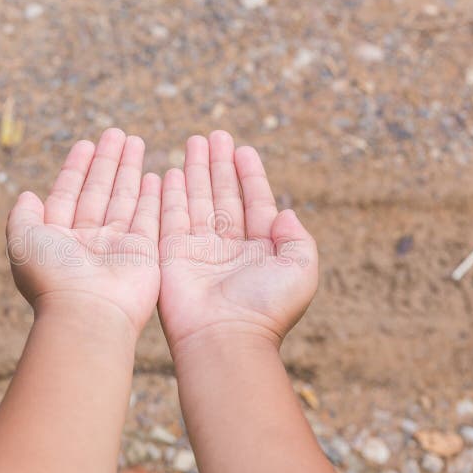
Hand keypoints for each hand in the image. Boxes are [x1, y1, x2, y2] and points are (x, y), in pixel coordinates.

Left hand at [6, 128, 160, 332]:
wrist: (88, 313)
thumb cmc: (52, 279)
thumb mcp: (22, 241)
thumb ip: (22, 216)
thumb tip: (28, 194)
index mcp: (58, 238)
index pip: (68, 194)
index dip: (76, 168)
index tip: (86, 143)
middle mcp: (88, 241)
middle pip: (99, 191)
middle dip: (107, 161)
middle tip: (116, 133)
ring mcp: (117, 247)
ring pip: (124, 199)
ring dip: (129, 170)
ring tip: (135, 141)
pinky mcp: (143, 254)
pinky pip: (149, 218)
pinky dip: (152, 197)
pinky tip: (155, 175)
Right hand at [158, 130, 317, 350]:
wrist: (225, 338)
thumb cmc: (266, 308)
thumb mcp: (301, 271)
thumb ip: (298, 239)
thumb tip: (284, 212)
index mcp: (261, 249)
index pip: (255, 202)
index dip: (249, 175)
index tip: (243, 149)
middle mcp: (230, 246)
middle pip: (224, 195)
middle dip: (220, 164)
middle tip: (215, 134)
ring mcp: (200, 250)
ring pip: (197, 199)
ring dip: (196, 170)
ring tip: (193, 141)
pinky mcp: (173, 255)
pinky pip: (171, 216)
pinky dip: (171, 193)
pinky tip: (171, 172)